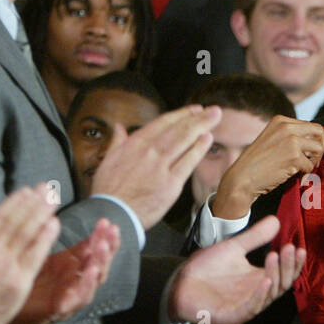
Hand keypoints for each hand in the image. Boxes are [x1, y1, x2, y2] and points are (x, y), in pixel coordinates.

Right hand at [0, 185, 61, 323]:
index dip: (15, 202)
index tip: (27, 191)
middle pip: (16, 220)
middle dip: (33, 202)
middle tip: (47, 188)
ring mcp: (6, 263)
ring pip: (27, 232)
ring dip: (41, 213)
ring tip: (54, 199)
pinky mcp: (19, 279)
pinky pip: (35, 254)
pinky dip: (45, 238)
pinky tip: (54, 224)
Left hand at [0, 218, 120, 323]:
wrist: (2, 304)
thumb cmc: (24, 279)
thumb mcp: (43, 255)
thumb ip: (50, 239)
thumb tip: (59, 217)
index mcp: (73, 267)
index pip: (95, 251)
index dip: (104, 238)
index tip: (107, 222)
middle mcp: (75, 281)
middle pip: (100, 265)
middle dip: (108, 248)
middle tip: (111, 232)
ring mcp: (70, 296)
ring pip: (93, 282)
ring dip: (100, 263)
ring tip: (103, 247)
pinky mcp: (59, 309)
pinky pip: (78, 299)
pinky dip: (86, 286)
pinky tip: (90, 273)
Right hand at [90, 104, 221, 228]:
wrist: (112, 214)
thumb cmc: (109, 190)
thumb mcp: (108, 160)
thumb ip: (117, 141)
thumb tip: (119, 126)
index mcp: (135, 144)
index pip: (162, 123)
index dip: (181, 114)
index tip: (194, 110)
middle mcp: (149, 151)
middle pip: (177, 129)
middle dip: (197, 117)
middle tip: (213, 110)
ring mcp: (160, 167)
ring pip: (183, 141)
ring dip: (201, 127)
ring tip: (215, 117)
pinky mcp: (170, 184)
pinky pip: (187, 163)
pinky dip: (198, 149)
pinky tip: (208, 139)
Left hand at [168, 215, 303, 323]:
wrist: (180, 282)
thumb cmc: (207, 268)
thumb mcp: (234, 247)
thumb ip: (254, 237)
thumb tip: (276, 220)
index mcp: (260, 280)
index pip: (284, 273)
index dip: (293, 262)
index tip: (298, 246)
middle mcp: (258, 295)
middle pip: (281, 284)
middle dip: (287, 266)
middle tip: (289, 248)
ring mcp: (247, 307)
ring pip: (269, 295)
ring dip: (275, 276)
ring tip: (275, 256)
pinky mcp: (234, 317)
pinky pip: (252, 307)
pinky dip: (260, 295)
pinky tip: (265, 280)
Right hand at [211, 116, 323, 219]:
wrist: (242, 178)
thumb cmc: (258, 163)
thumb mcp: (273, 141)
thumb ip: (292, 137)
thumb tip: (321, 140)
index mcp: (281, 120)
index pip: (310, 125)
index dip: (323, 136)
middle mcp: (286, 126)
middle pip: (319, 133)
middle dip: (321, 148)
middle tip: (314, 162)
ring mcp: (290, 140)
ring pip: (318, 148)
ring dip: (314, 162)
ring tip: (303, 169)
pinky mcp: (293, 156)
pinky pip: (310, 165)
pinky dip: (305, 173)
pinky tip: (294, 176)